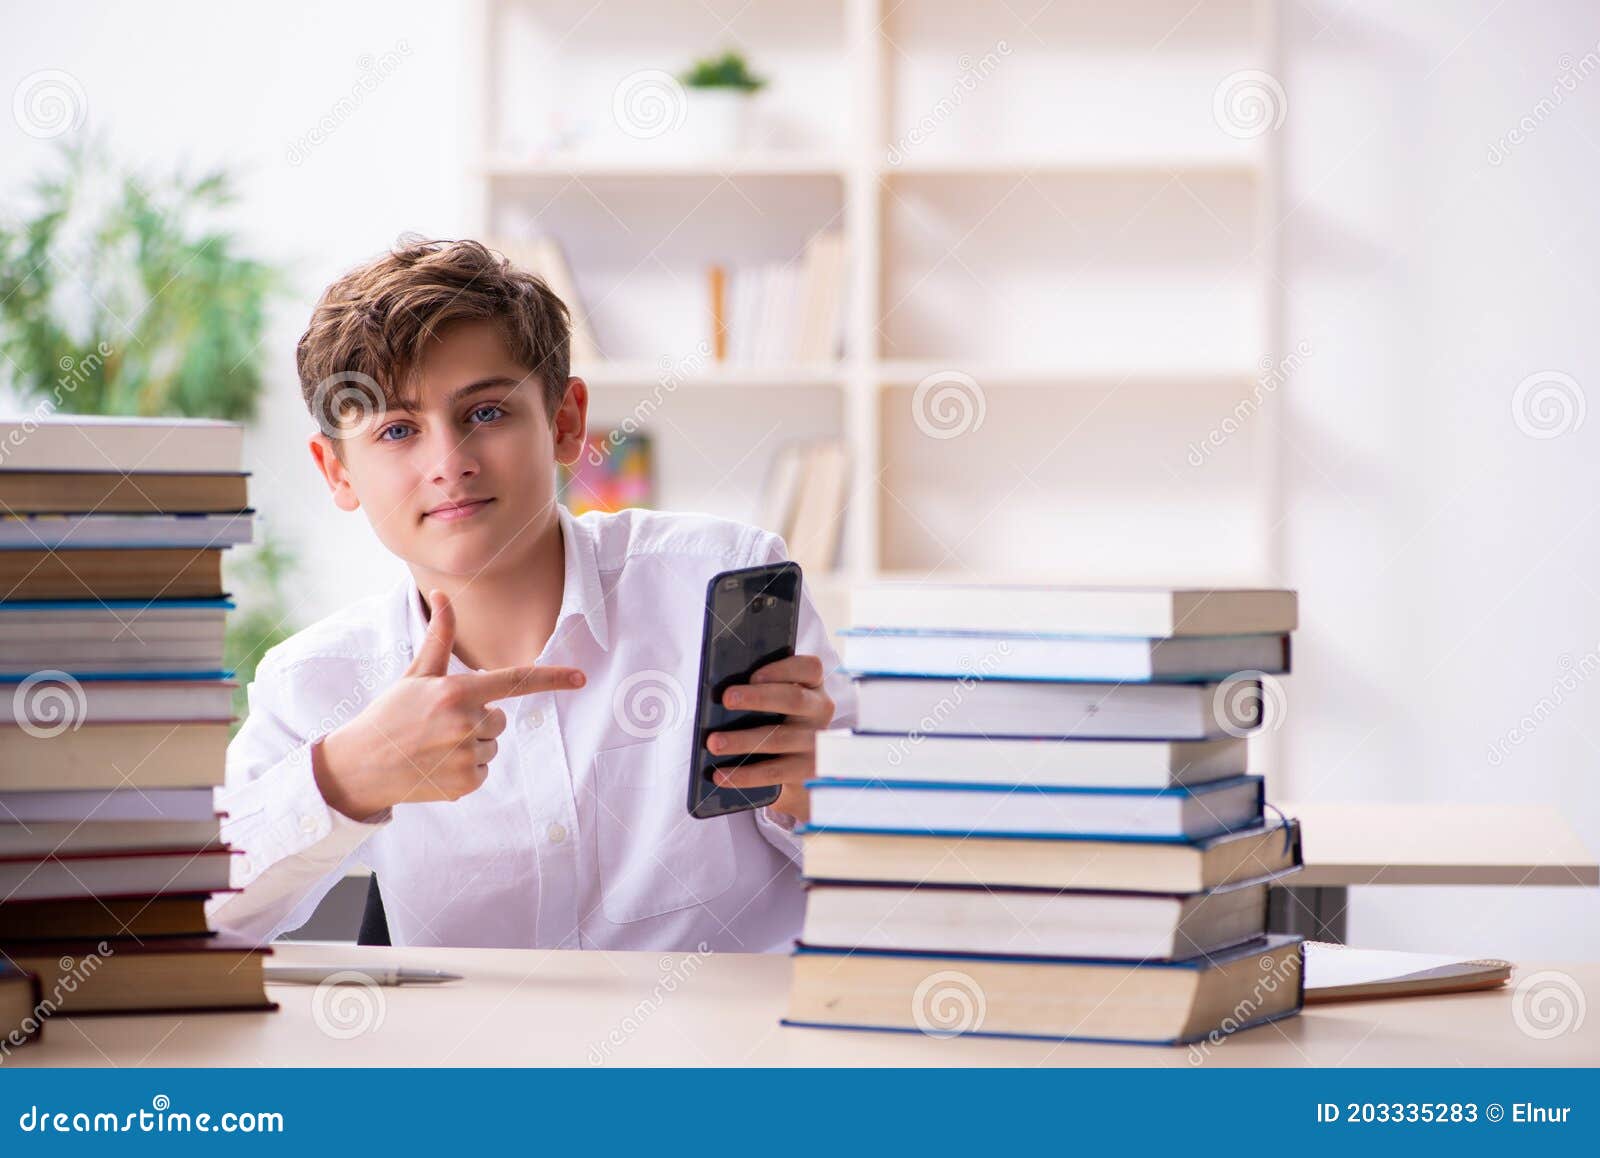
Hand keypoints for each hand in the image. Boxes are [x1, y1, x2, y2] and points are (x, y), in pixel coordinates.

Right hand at [313, 589, 585, 819]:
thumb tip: (441, 595)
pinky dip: (465, 770)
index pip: (514, 681)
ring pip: (492, 745)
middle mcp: (466, 723)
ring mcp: (467, 756)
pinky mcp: (466, 783)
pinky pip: (484, 771)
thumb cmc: (391, 714)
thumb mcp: (416, 675)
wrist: (360, 766)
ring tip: (434, 746)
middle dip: (477, 720)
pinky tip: (437, 766)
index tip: (581, 678)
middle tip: (438, 725)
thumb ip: (439, 637)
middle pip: (499, 718)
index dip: (551, 678)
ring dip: (471, 745)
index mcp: (456, 691)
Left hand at [706, 654, 834, 824]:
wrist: (797, 767)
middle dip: (758, 697)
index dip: (783, 669)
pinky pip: (773, 772)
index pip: (810, 668)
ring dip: (743, 740)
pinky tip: (720, 775)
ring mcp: (816, 743)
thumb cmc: (777, 721)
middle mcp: (819, 711)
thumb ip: (759, 691)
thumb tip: (725, 694)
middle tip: (726, 698)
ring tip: (714, 742)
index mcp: (813, 686)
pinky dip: (744, 774)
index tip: (753, 675)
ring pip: (779, 738)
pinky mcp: (807, 771)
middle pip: (793, 699)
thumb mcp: (777, 702)